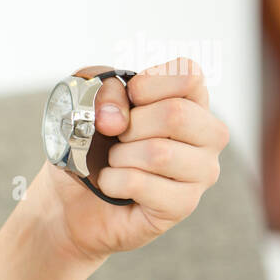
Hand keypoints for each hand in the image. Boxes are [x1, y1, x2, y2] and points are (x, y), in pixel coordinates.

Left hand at [39, 58, 229, 265]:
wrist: (71, 197)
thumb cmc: (88, 145)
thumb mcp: (85, 102)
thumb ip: (101, 91)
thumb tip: (116, 120)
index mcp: (193, 100)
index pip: (188, 74)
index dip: (146, 85)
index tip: (128, 100)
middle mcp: (209, 135)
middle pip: (176, 114)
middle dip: (130, 126)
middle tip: (117, 138)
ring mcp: (202, 171)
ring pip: (159, 153)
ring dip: (119, 156)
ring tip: (114, 162)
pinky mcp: (184, 204)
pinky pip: (140, 183)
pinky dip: (111, 181)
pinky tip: (112, 184)